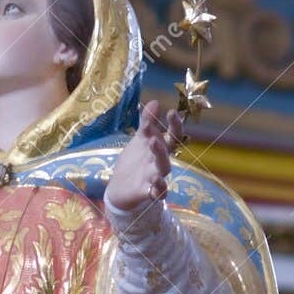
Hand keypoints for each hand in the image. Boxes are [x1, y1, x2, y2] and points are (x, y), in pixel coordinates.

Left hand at [103, 98, 184, 221]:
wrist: (120, 188)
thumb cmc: (135, 162)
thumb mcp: (139, 141)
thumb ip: (147, 122)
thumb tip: (155, 101)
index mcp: (159, 148)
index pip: (172, 135)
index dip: (174, 125)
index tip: (171, 112)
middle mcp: (159, 161)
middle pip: (168, 151)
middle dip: (163, 141)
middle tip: (154, 134)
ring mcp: (155, 177)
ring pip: (164, 168)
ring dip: (161, 157)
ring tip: (153, 144)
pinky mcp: (147, 192)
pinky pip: (159, 192)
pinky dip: (160, 188)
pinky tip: (156, 182)